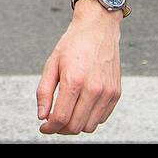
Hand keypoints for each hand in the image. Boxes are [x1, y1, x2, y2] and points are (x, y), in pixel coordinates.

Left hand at [37, 4, 122, 134]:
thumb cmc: (74, 44)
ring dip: (76, 125)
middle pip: (75, 126)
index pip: (60, 117)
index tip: (43, 126)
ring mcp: (107, 92)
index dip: (49, 127)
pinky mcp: (116, 93)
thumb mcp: (52, 63)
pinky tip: (81, 106)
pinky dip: (89, 118)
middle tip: (53, 121)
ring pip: (89, 126)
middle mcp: (93, 89)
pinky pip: (102, 118)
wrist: (98, 29)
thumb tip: (41, 116)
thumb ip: (44, 91)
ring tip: (67, 113)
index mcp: (74, 80)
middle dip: (60, 129)